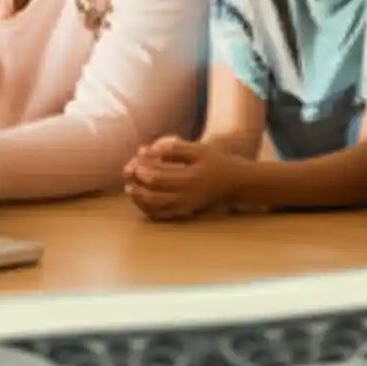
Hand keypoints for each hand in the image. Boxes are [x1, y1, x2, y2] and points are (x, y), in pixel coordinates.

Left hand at [123, 137, 246, 220]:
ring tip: (130, 188)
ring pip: (156, 209)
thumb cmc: (217, 161)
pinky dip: (148, 210)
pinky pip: (162, 216)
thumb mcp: (199, 149)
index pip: (157, 177)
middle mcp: (187, 197)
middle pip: (153, 195)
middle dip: (137, 184)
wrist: (237, 182)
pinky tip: (141, 200)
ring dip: (139, 199)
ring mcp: (186, 207)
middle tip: (129, 173)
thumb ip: (174, 149)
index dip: (142, 169)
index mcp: (191, 178)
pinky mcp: (185, 213)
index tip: (137, 158)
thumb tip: (147, 151)